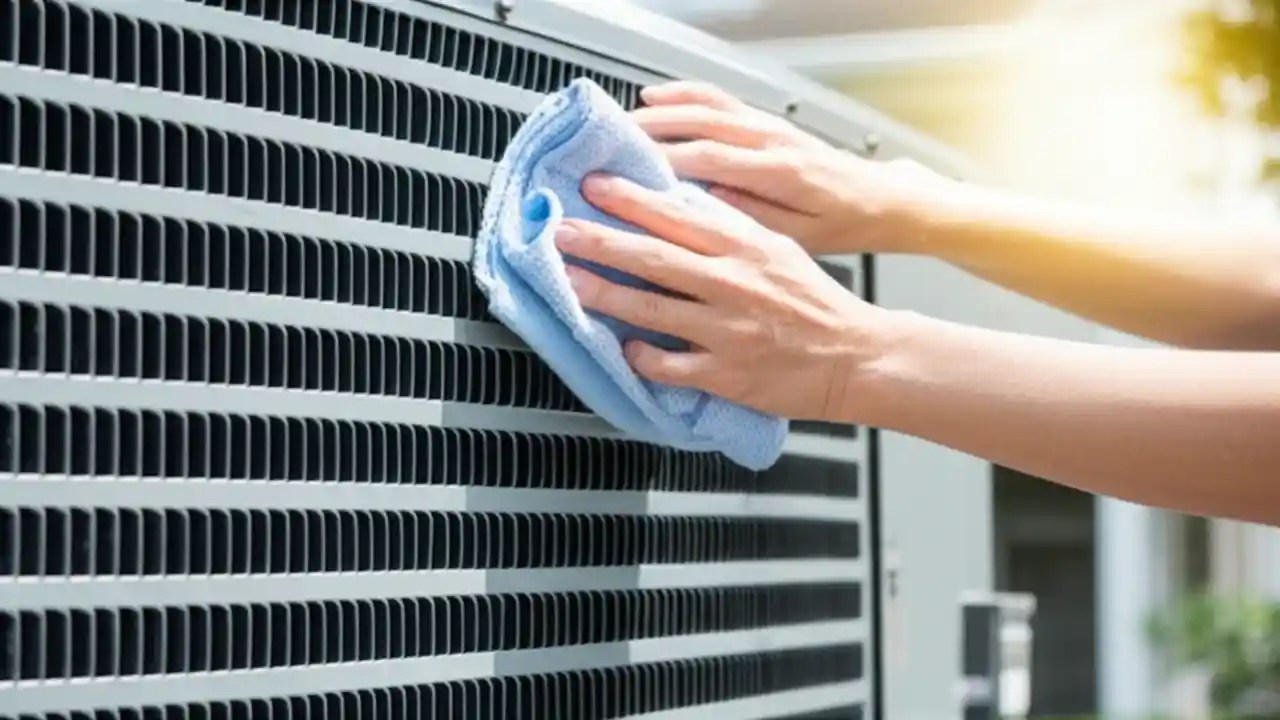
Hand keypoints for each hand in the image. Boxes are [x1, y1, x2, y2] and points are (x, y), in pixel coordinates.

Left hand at [556, 174, 893, 421]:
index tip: (594, 186)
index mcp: (746, 248)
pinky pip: (672, 366)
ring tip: (570, 282)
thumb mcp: (777, 249)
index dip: (631, 200)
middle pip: (655, 258)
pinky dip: (644, 358)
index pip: (678, 216)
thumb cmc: (813, 303)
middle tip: (560, 230)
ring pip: (654, 310)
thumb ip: (728, 230)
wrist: (855, 358)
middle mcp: (734, 284)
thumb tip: (676, 207)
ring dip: (606, 294)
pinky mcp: (728, 374)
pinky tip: (624, 349)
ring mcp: (729, 330)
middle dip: (601, 241)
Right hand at [633, 81, 956, 254]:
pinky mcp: (768, 121)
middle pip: (701, 124)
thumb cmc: (845, 224)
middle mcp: (773, 140)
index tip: (628, 174)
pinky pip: (721, 98)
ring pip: (707, 105)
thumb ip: (755, 218)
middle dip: (651, 131)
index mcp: (781, 171)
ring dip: (663, 109)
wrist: (881, 200)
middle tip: (612, 145)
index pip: (710, 159)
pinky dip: (686, 93)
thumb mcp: (802, 237)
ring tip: (623, 122)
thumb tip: (708, 204)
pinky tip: (659, 97)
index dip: (664, 162)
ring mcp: (770, 125)